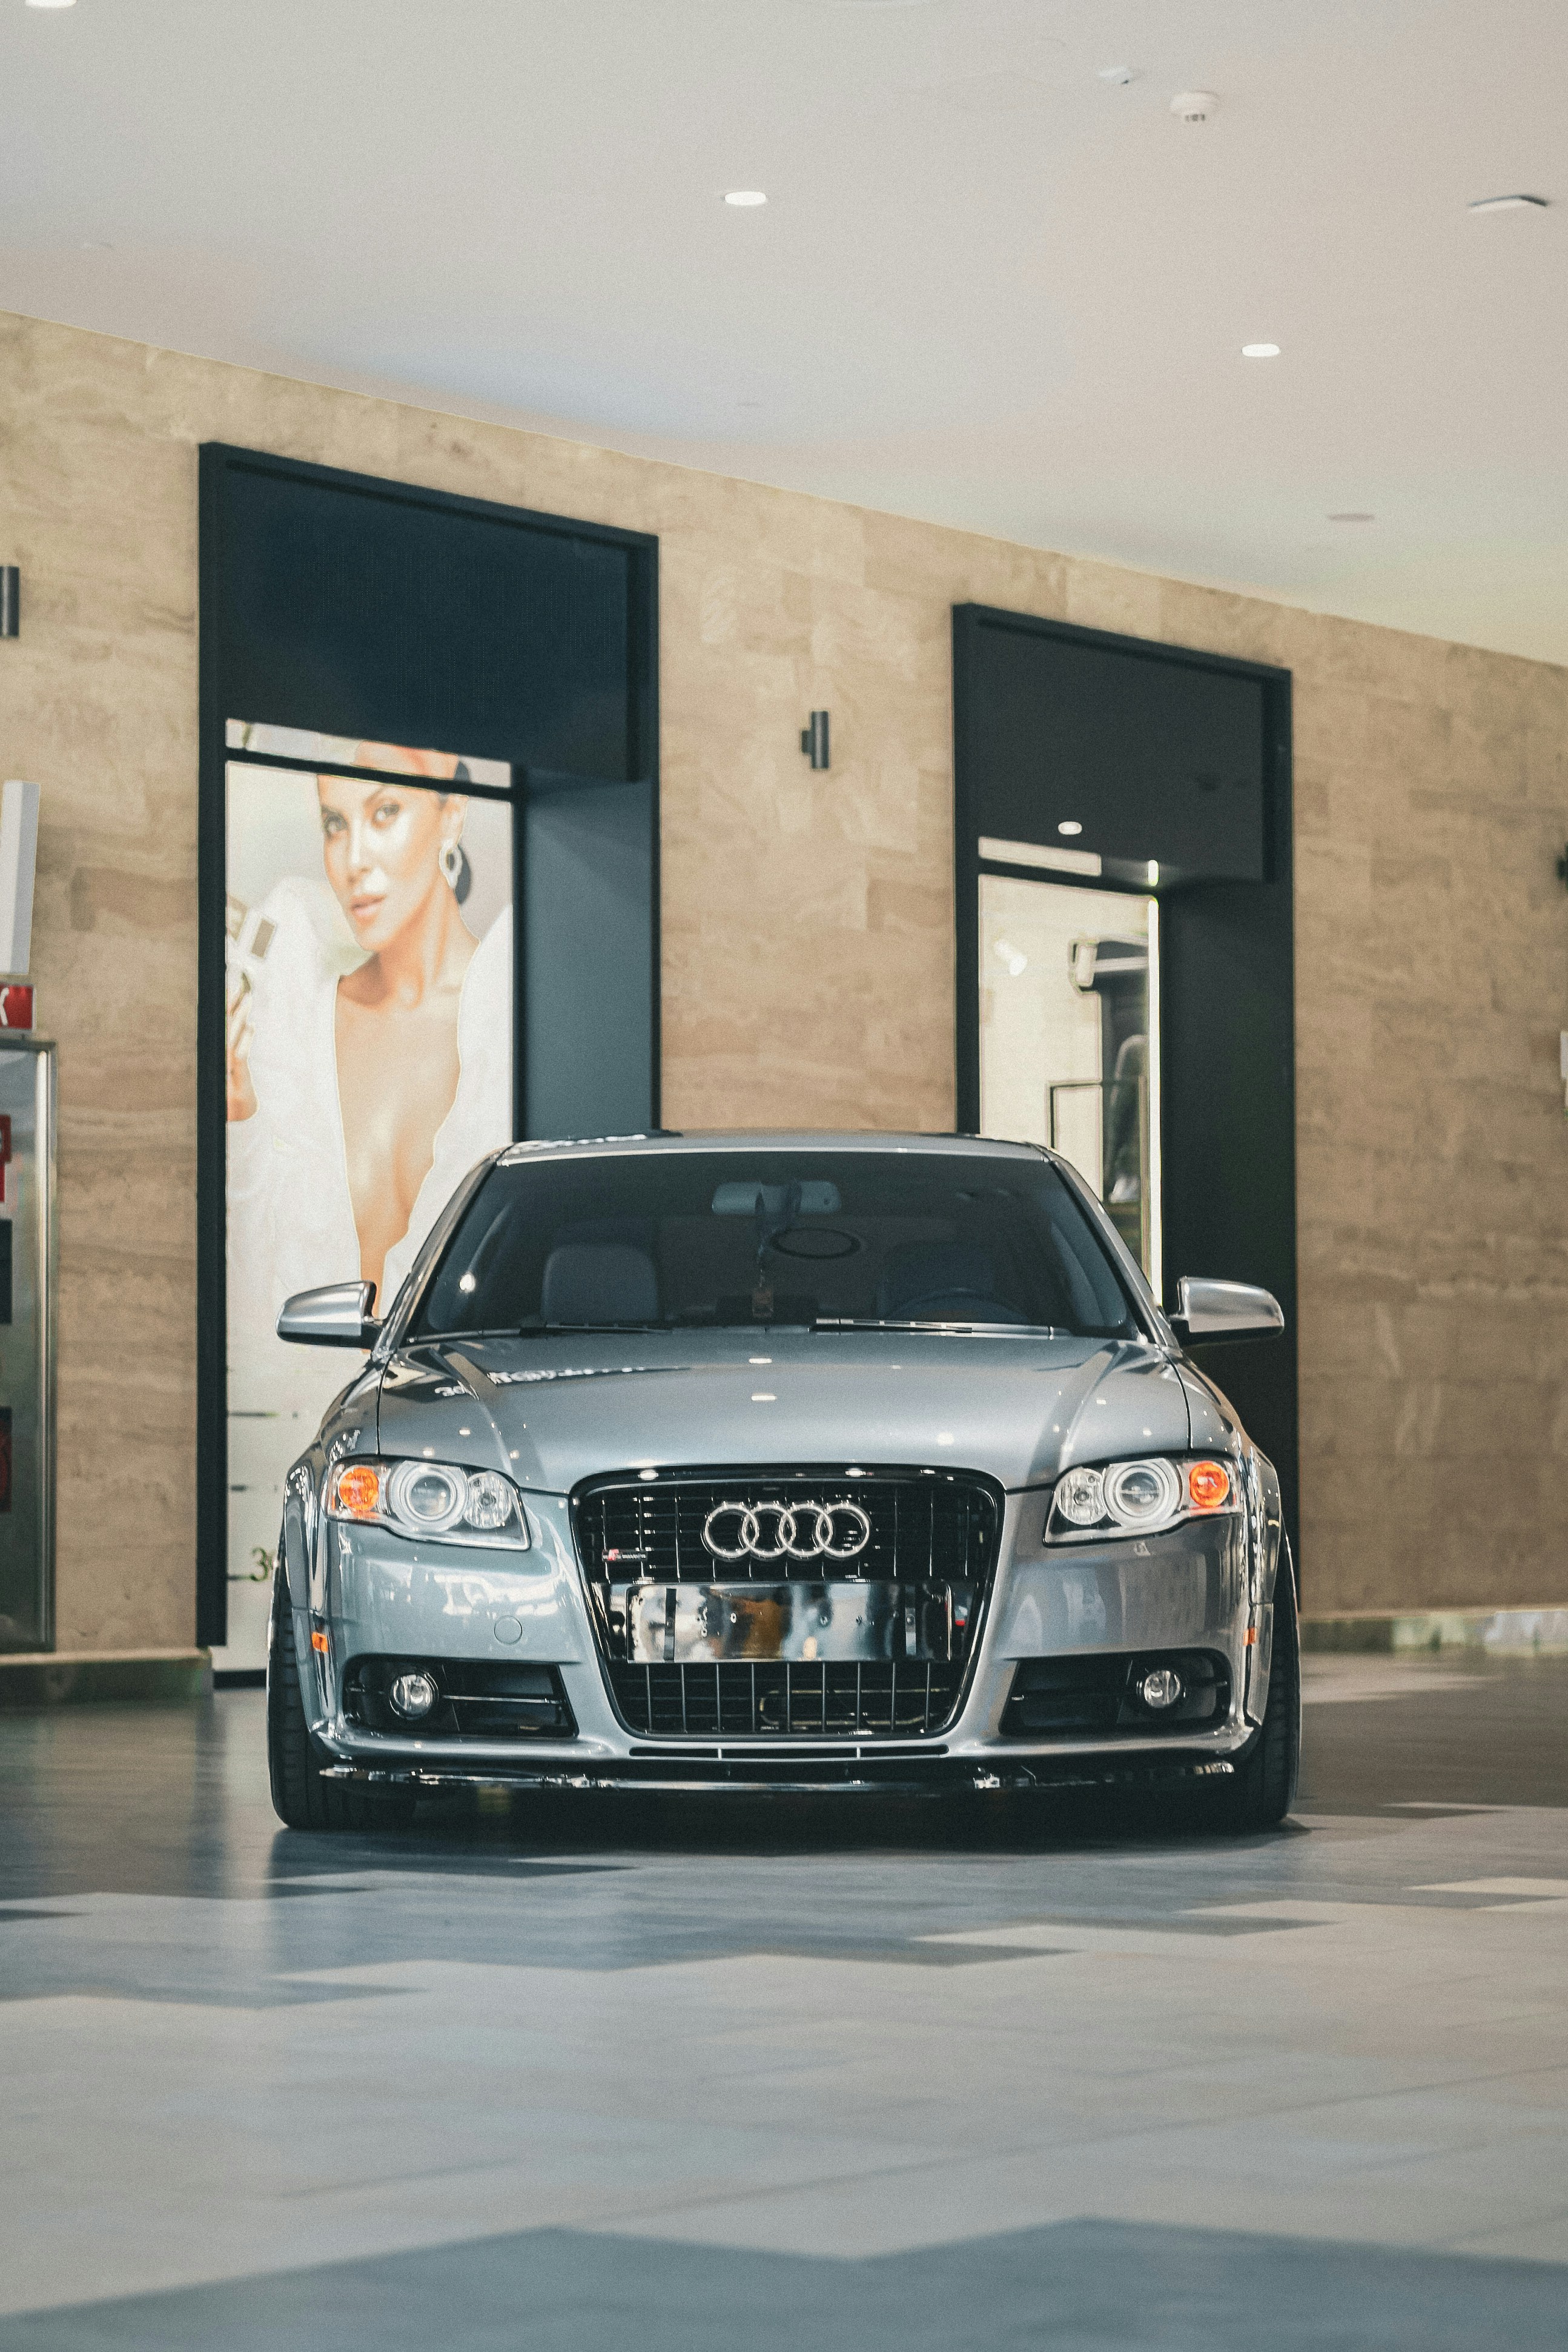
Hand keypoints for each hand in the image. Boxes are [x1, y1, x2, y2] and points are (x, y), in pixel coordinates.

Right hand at [226, 987, 256, 1121]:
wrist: (238, 1115)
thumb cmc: (234, 1090)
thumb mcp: (234, 1066)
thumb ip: (237, 1047)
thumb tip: (249, 1023)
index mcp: (217, 1050)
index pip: (220, 1022)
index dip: (224, 1003)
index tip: (229, 983)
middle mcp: (219, 1055)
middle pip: (223, 1024)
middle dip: (230, 1003)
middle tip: (236, 982)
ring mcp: (226, 1066)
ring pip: (231, 1035)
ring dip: (239, 1016)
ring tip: (247, 997)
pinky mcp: (237, 1078)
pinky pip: (239, 1056)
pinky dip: (245, 1040)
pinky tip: (251, 1026)